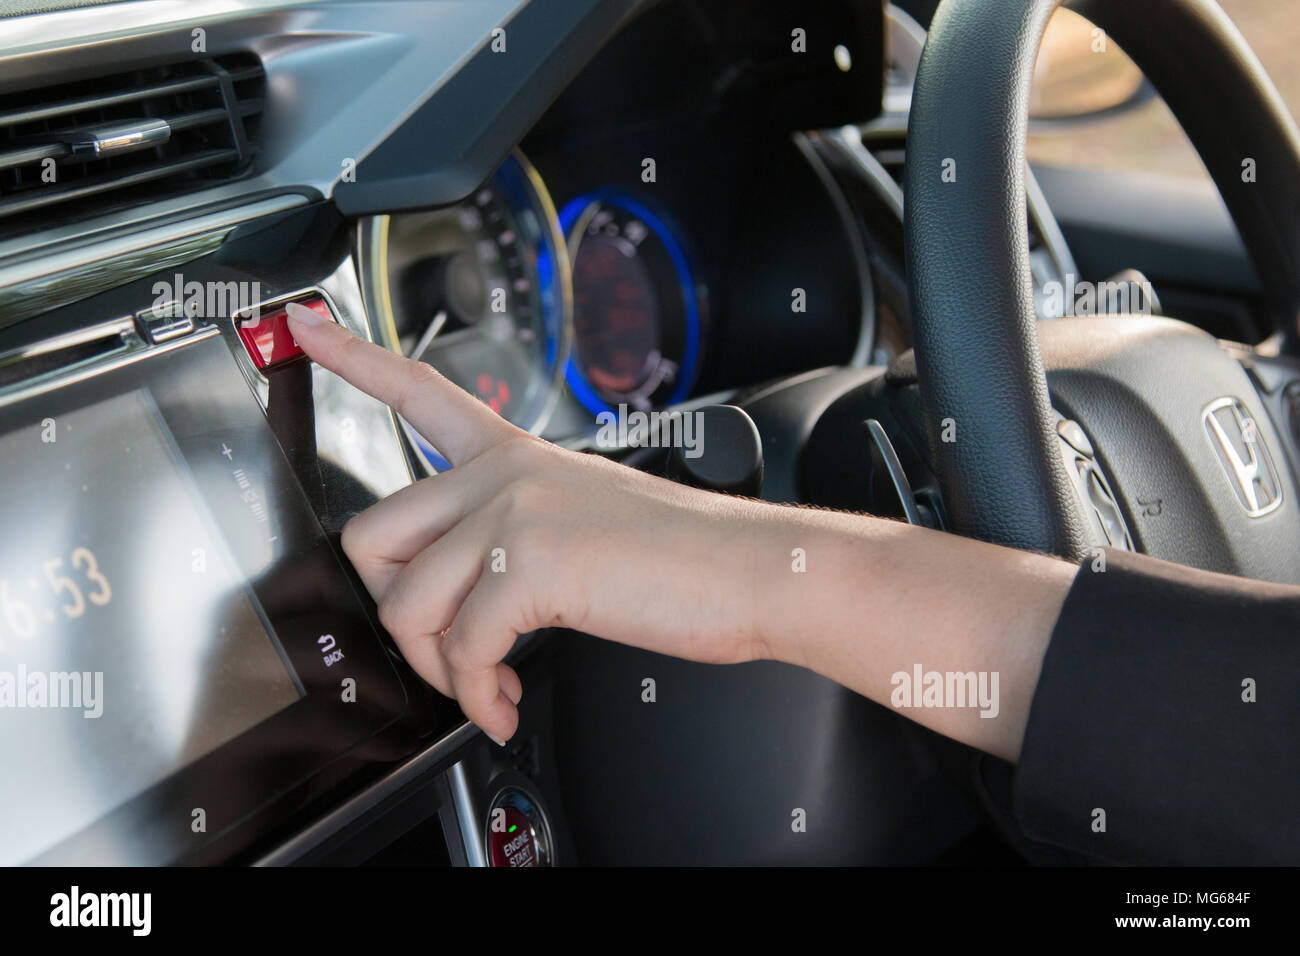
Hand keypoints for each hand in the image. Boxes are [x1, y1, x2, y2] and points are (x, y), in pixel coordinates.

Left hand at [287, 306, 765, 743]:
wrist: (751, 572)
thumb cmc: (682, 558)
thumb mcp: (585, 521)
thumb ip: (516, 535)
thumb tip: (467, 599)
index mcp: (516, 455)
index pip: (418, 390)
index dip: (350, 355)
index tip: (303, 327)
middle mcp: (504, 473)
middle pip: (372, 535)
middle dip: (392, 612)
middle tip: (441, 645)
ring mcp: (514, 512)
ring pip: (408, 605)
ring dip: (438, 669)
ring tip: (484, 688)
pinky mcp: (531, 563)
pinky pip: (461, 649)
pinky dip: (476, 695)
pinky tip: (503, 703)